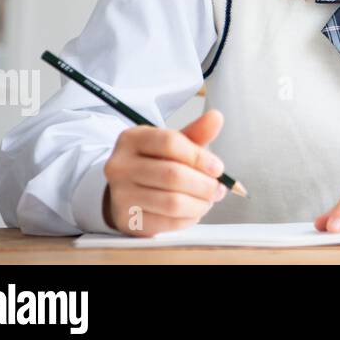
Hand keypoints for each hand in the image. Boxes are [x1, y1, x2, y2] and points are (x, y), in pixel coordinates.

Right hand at [101, 109, 228, 236]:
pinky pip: (167, 222)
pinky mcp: (127, 220)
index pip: (170, 143)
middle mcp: (120, 166)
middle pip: (172, 175)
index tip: (218, 168)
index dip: (199, 157)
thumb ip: (196, 132)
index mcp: (132, 139)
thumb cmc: (155, 162)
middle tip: (219, 189)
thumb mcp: (173, 144)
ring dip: (200, 203)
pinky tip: (194, 211)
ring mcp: (120, 194)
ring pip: (172, 202)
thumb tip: (216, 117)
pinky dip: (188, 218)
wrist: (128, 189)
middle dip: (204, 184)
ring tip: (209, 200)